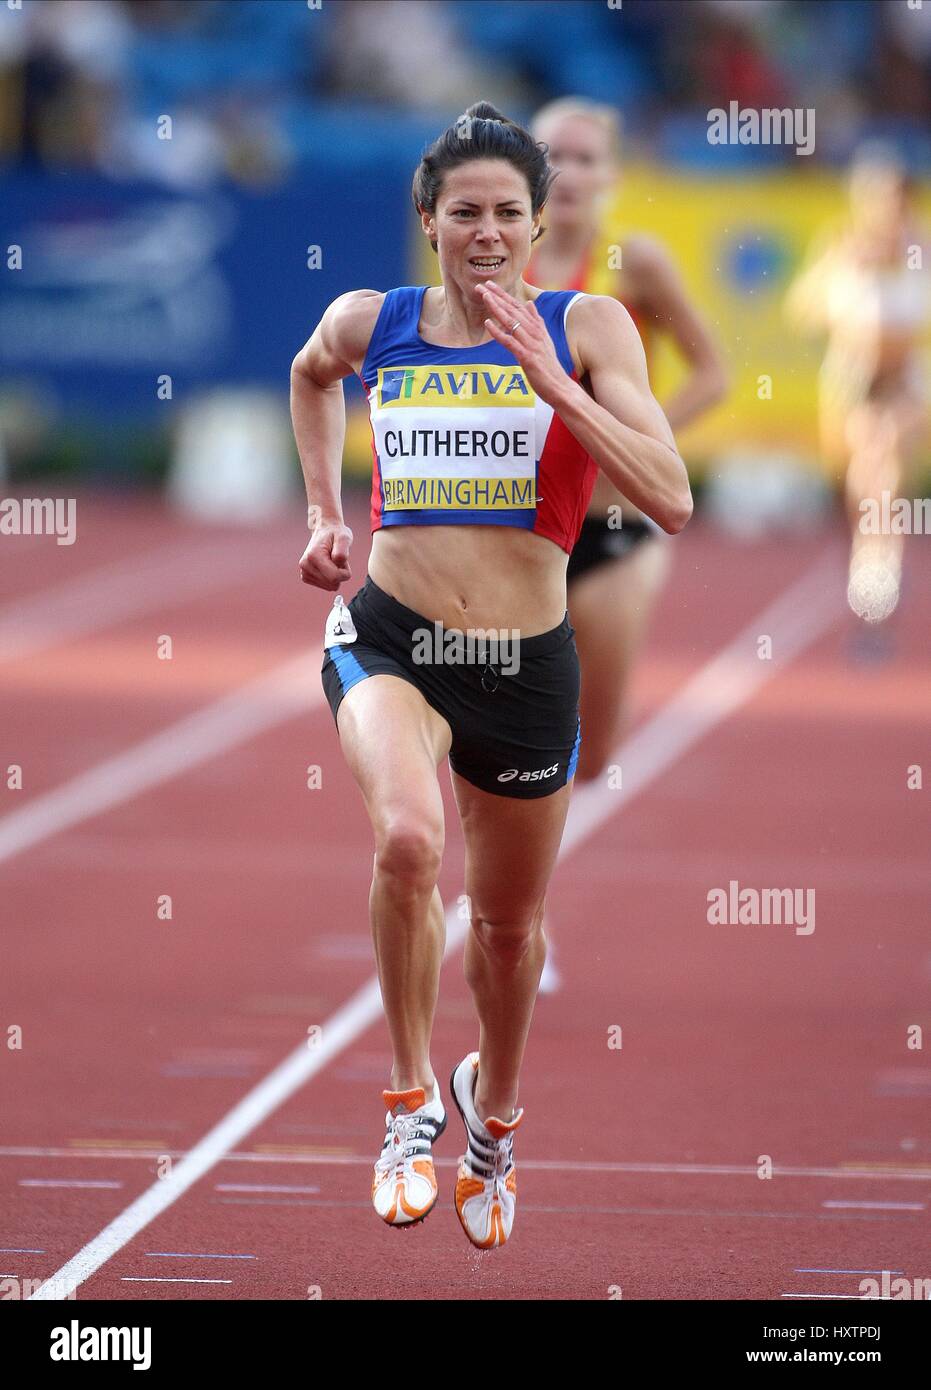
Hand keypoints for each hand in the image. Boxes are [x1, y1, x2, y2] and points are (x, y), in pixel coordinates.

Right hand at [299, 519, 352, 590]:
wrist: (325, 531)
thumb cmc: (336, 534)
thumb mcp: (344, 538)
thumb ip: (342, 552)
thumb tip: (337, 563)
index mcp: (313, 556)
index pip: (334, 577)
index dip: (345, 572)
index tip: (343, 560)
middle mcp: (305, 565)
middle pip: (333, 584)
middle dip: (340, 573)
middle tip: (337, 558)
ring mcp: (304, 572)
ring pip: (330, 586)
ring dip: (336, 575)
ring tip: (332, 560)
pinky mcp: (306, 577)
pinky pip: (327, 586)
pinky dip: (331, 577)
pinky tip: (328, 565)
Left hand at [477, 279, 569, 406]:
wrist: (560, 387)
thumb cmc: (550, 367)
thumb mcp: (545, 340)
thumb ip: (537, 322)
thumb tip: (530, 303)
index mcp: (537, 328)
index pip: (518, 307)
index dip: (504, 295)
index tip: (490, 285)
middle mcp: (535, 332)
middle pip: (513, 310)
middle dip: (497, 297)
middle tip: (482, 285)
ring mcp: (531, 344)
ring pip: (511, 322)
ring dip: (497, 308)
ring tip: (484, 296)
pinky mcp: (526, 357)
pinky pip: (510, 341)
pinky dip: (498, 331)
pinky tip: (487, 323)